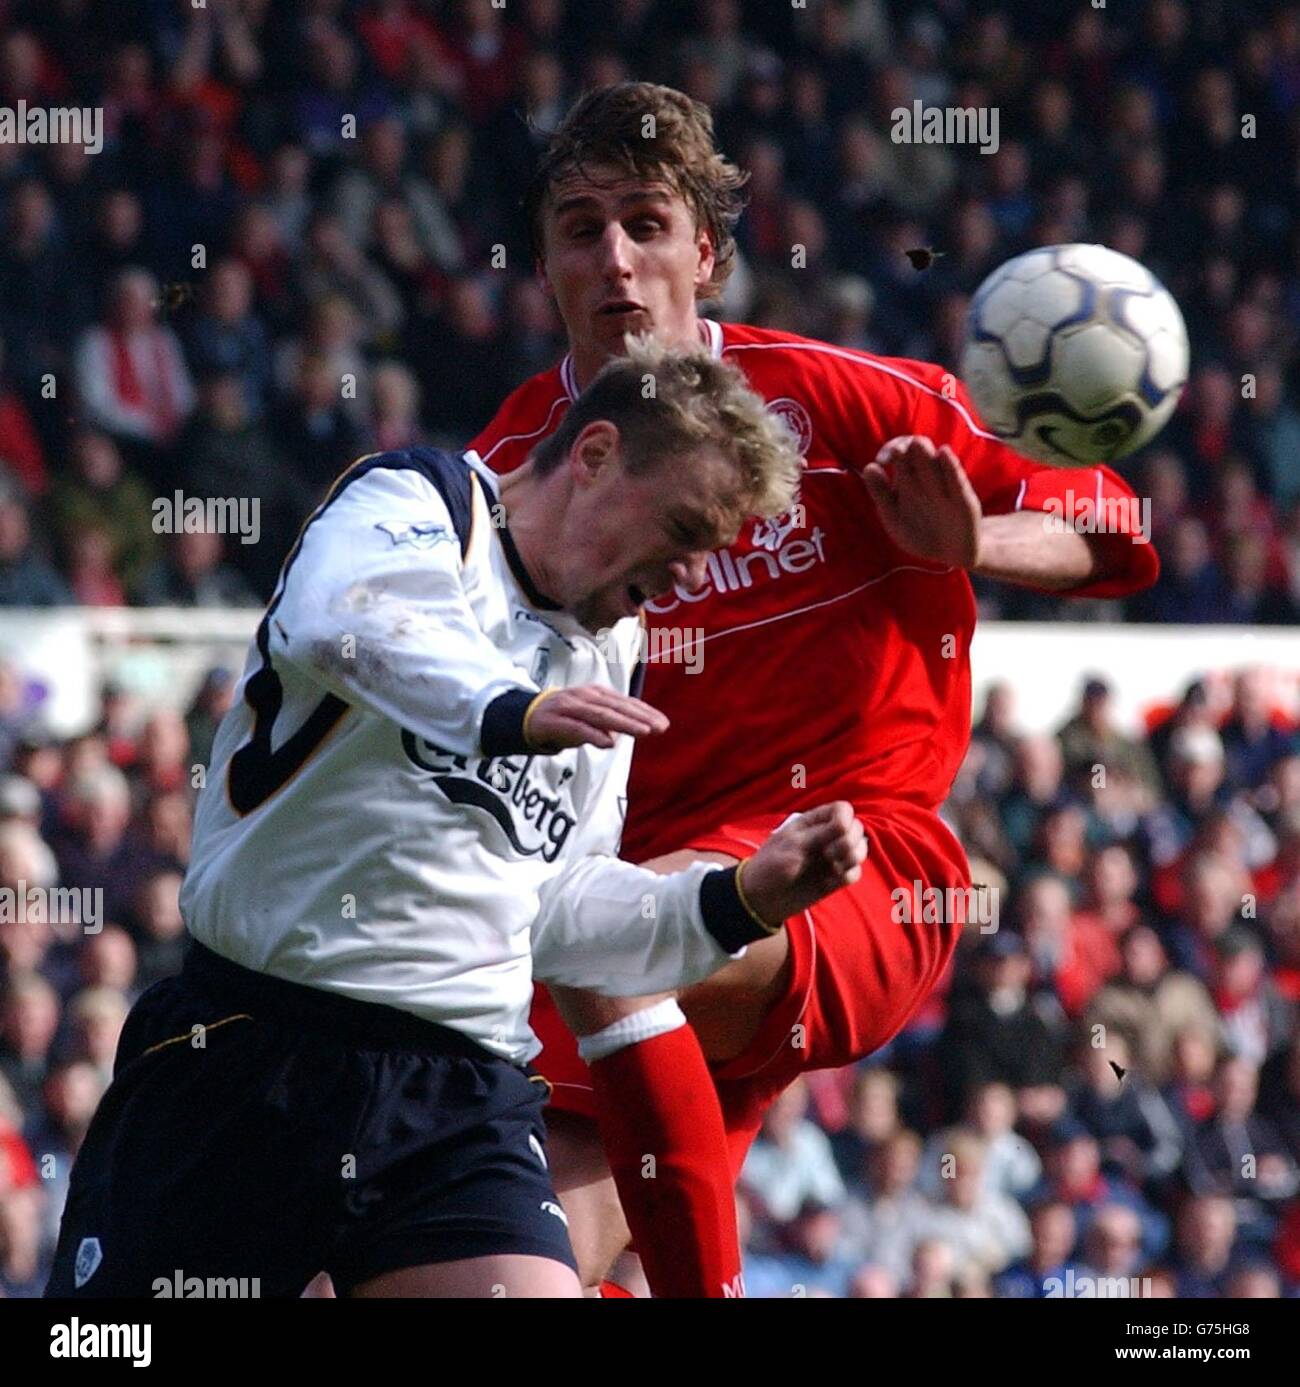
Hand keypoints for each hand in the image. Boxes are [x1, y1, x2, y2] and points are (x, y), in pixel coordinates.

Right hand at [525, 684, 668, 751]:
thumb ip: (609, 725)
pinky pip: (577, 728)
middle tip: (660, 728)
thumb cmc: (565, 718)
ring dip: (623, 723)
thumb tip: (625, 735)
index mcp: (597, 694)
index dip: (645, 712)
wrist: (528, 717)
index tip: (663, 723)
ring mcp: (570, 707)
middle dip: (640, 717)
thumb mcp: (591, 720)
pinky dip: (593, 735)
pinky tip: (608, 743)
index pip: (625, 703)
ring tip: (643, 732)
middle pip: (617, 707)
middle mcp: (585, 696)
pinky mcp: (555, 721)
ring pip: (601, 715)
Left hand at [739, 803, 866, 926]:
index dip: (845, 818)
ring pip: (861, 850)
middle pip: (857, 828)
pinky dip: (847, 876)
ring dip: (853, 857)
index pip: (843, 809)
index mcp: (813, 822)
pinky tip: (828, 882)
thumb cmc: (770, 866)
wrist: (762, 899)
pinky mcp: (835, 878)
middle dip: (850, 840)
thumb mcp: (792, 846)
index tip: (837, 830)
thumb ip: (820, 834)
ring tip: (834, 867)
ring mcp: (832, 858)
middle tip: (829, 854)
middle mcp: (827, 837)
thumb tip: (847, 824)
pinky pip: (856, 873)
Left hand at [862, 435, 983, 568]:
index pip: (899, 452)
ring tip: (917, 445)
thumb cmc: (918, 531)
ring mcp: (946, 484)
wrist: (950, 552)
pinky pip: (957, 479)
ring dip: (925, 453)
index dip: (889, 450)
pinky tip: (944, 454)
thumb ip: (880, 494)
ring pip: (936, 461)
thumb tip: (869, 467)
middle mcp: (927, 475)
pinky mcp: (963, 498)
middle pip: (917, 450)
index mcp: (907, 477)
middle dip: (906, 448)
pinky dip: (950, 467)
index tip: (882, 461)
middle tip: (896, 452)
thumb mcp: (893, 516)